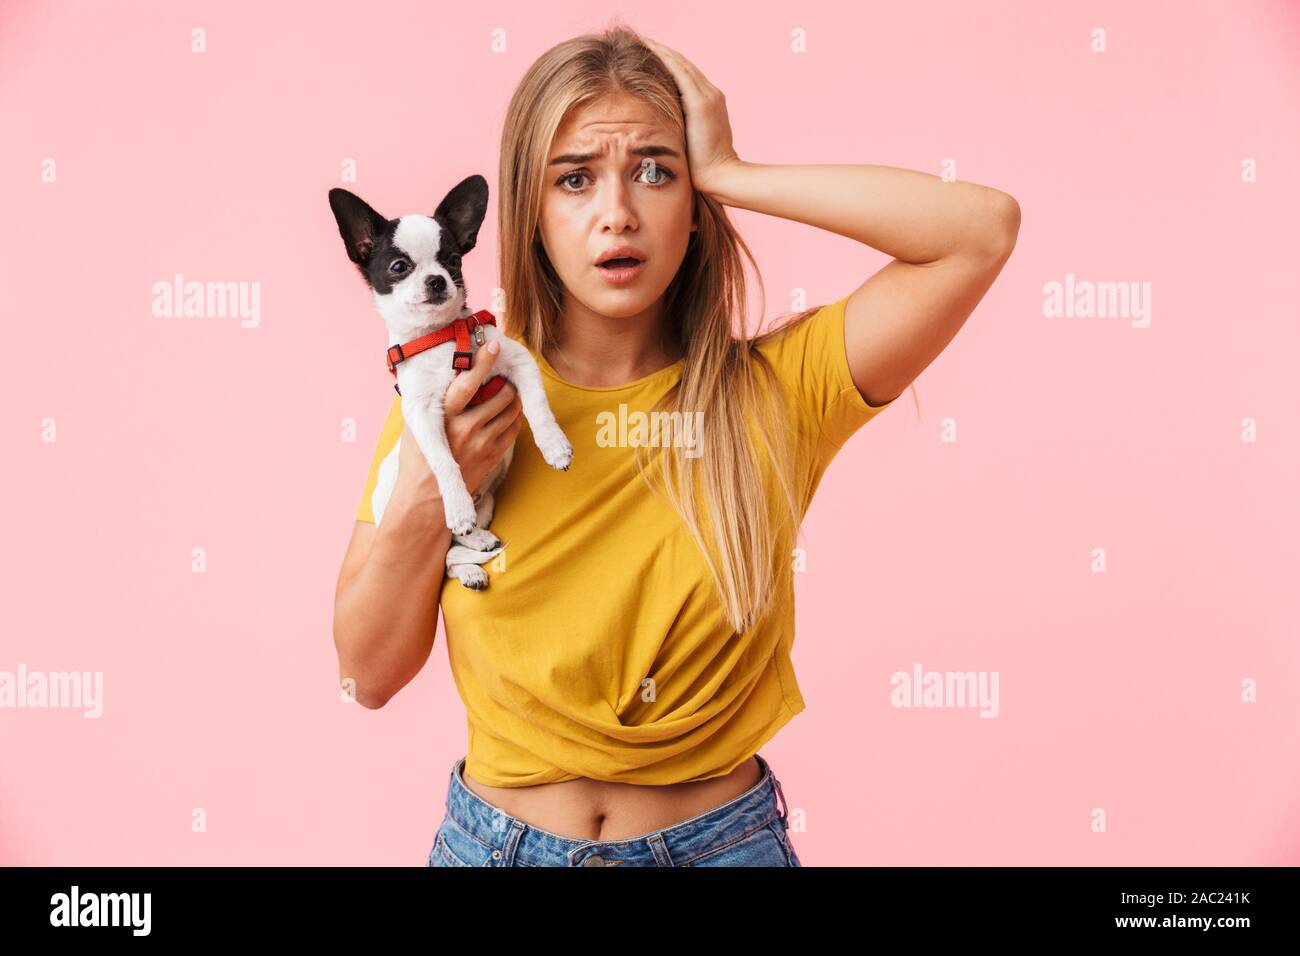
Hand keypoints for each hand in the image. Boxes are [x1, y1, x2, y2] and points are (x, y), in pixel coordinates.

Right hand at [395, 342, 522, 503]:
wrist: (425, 498)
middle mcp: (465, 429)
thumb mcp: (416, 425)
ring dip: (513, 398)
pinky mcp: (493, 456)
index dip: (483, 362)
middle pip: (501, 395)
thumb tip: (444, 371)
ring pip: (512, 410)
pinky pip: (514, 428)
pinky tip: (505, 413)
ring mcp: (482, 444)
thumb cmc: (416, 457)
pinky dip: (514, 416)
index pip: (467, 383)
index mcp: (442, 417)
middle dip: (506, 382)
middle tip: (502, 375)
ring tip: (505, 391)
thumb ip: (432, 402)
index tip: (494, 345)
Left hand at [642, 37, 741, 196]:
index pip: (686, 76)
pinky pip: (679, 71)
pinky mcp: (701, 102)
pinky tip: (648, 48)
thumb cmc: (702, 169)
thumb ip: (680, 128)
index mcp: (710, 103)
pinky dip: (664, 57)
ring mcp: (708, 96)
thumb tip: (659, 128)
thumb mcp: (690, 143)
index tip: (647, 54)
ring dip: (660, 49)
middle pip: (683, 65)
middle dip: (662, 51)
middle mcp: (712, 94)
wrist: (721, 177)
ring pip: (681, 64)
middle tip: (639, 40)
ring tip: (640, 39)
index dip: (668, 62)